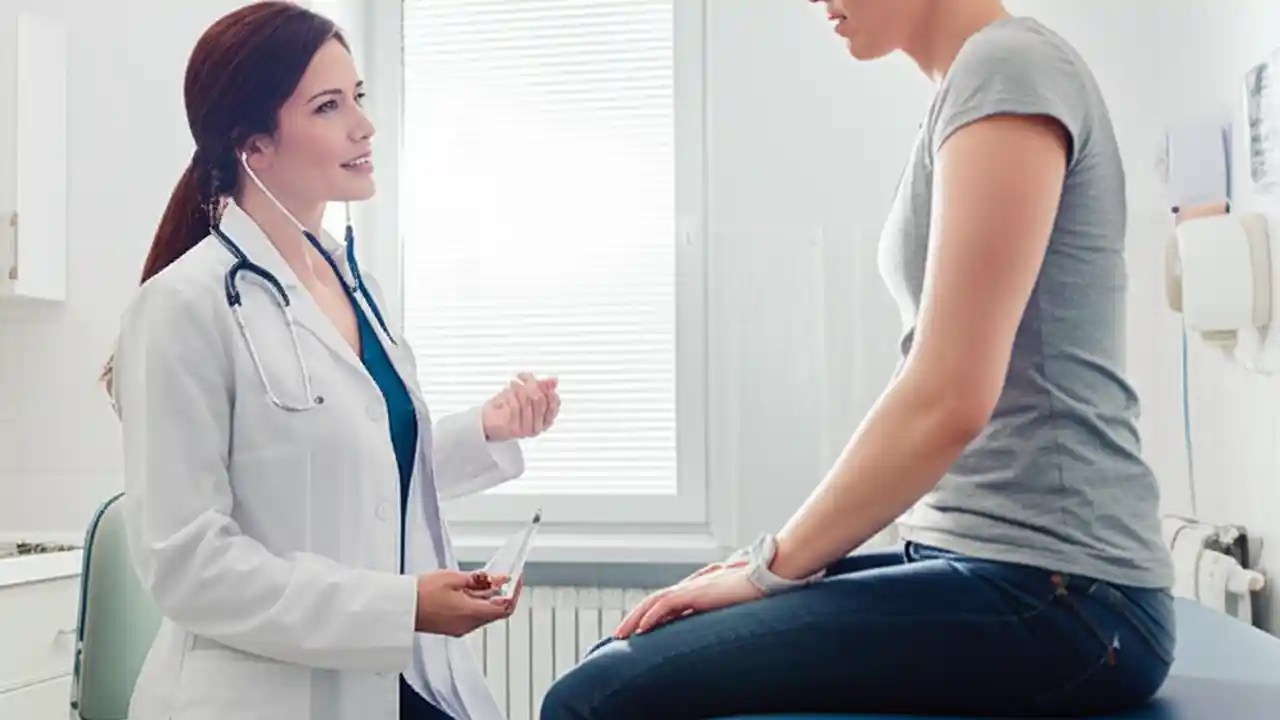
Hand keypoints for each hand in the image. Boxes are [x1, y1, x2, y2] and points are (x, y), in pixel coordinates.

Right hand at [414, 570, 522, 636]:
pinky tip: (470, 590)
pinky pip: (473, 616)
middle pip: (496, 612)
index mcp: (471, 613)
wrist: (401, 608)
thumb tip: (498, 579)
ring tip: (482, 580)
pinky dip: (477, 603)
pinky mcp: (452, 628)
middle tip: (500, 577)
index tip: (516, 579)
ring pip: (485, 614)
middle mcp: (468, 625)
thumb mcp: (453, 578)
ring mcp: (460, 628)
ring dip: (489, 598)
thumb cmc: (421, 593)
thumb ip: (479, 580)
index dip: (514, 592)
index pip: (505, 607)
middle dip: (502, 594)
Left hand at [482, 373, 560, 441]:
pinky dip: (509, 393)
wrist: (484, 425)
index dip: (547, 391)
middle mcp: (534, 428)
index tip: (539, 382)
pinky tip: (506, 392)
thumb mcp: (526, 398)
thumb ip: (542, 389)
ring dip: (518, 387)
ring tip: (513, 385)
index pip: (553, 406)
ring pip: (526, 399)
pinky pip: (513, 404)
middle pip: (539, 400)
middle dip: (532, 384)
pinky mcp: (510, 427)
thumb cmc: (504, 411)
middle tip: (526, 379)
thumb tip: (553, 381)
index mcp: (542, 423)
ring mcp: (523, 428)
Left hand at [614, 566, 762, 638]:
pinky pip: (667, 605)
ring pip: (654, 602)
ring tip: (622, 635)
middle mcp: (691, 587)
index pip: (665, 602)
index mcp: (697, 590)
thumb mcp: (731, 600)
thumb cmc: (754, 588)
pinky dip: (652, 616)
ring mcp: (693, 588)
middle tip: (619, 635)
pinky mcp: (697, 592)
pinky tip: (642, 629)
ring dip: (635, 619)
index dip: (648, 615)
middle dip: (634, 618)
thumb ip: (718, 607)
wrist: (768, 575)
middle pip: (653, 601)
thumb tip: (713, 616)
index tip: (637, 631)